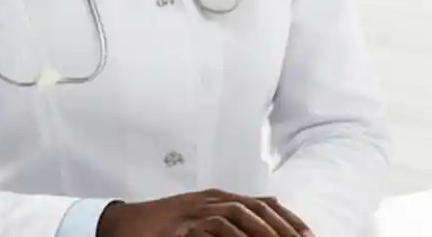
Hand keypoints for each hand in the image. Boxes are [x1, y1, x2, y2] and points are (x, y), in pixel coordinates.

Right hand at [98, 189, 313, 236]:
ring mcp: (194, 212)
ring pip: (237, 217)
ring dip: (262, 233)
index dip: (289, 220)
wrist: (121, 225)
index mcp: (219, 197)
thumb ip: (232, 215)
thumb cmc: (163, 226)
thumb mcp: (201, 215)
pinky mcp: (180, 228)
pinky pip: (210, 232)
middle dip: (282, 228)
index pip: (264, 204)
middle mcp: (210, 200)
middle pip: (255, 210)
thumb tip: (271, 208)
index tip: (309, 236)